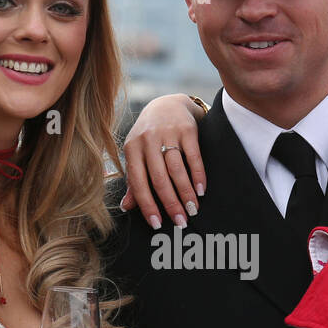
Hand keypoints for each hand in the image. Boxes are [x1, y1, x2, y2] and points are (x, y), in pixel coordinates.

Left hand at [119, 94, 207, 228]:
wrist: (168, 104)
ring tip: (193, 209)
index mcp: (131, 149)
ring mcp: (167, 133)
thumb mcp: (137, 154)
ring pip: (177, 170)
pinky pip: (194, 157)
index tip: (157, 224)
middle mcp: (148, 140)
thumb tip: (127, 207)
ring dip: (186, 193)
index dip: (147, 205)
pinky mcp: (187, 129)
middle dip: (171, 203)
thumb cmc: (149, 136)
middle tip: (181, 221)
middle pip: (159, 179)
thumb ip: (133, 181)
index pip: (138, 182)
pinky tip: (201, 190)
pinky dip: (198, 175)